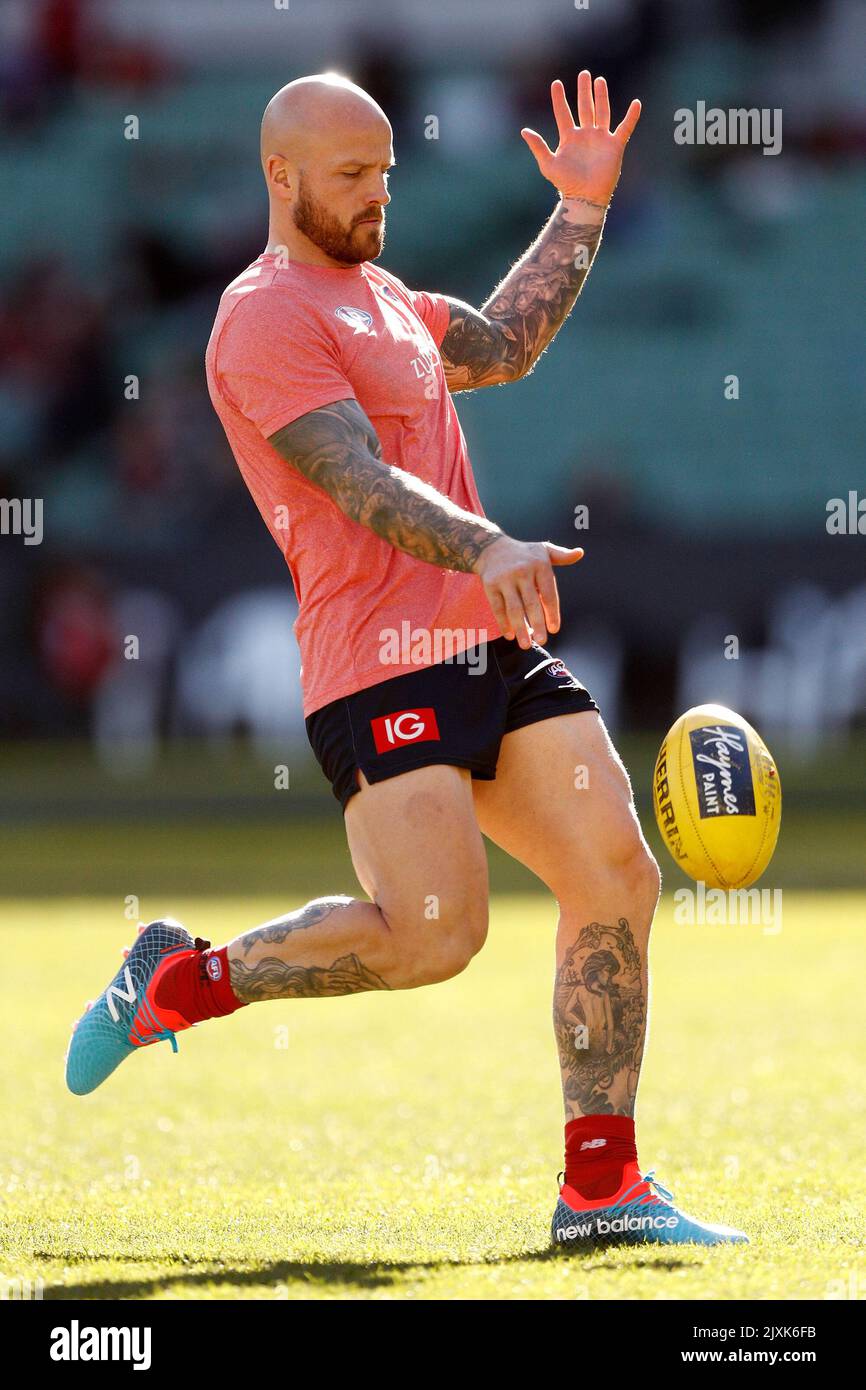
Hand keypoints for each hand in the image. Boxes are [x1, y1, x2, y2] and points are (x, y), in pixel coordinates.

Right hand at [473, 536, 583, 648]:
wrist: (491, 548)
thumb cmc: (524, 554)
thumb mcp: (544, 550)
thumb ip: (562, 556)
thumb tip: (580, 553)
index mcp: (540, 565)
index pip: (549, 594)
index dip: (552, 613)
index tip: (554, 629)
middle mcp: (522, 571)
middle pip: (531, 603)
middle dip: (537, 624)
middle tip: (542, 641)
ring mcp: (505, 579)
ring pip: (514, 608)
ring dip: (520, 628)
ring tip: (525, 645)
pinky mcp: (490, 585)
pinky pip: (498, 607)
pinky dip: (503, 623)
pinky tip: (509, 635)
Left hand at [521, 72, 640, 207]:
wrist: (585, 197)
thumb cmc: (566, 184)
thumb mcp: (548, 164)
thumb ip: (538, 146)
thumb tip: (524, 131)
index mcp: (569, 138)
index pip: (563, 113)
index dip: (559, 99)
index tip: (556, 83)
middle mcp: (585, 135)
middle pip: (585, 107)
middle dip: (584, 91)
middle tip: (584, 74)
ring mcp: (600, 139)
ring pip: (602, 112)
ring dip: (601, 96)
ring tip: (599, 80)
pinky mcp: (615, 146)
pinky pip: (625, 128)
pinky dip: (631, 117)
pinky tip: (636, 104)